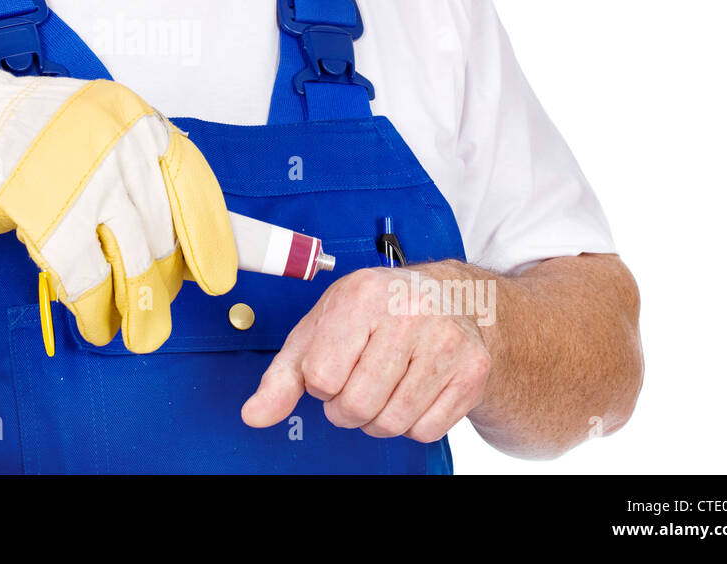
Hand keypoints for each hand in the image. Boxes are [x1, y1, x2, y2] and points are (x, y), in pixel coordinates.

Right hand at [0, 55, 237, 352]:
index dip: (211, 237)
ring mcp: (84, 179)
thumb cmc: (39, 141)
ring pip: (133, 259)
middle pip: (161, 230)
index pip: (193, 183)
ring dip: (137, 306)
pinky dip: (94, 309)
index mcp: (137, 120)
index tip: (221, 278)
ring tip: (138, 334)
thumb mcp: (102, 135)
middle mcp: (118, 144)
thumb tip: (186, 243)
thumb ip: (141, 174)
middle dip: (164, 281)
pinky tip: (95, 323)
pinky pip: (87, 277)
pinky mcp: (48, 214)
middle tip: (160, 312)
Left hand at [240, 264, 491, 441]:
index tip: (333, 364)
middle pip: (355, 405)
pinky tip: (413, 390)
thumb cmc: (377, 312)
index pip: (320, 376)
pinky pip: (426, 430)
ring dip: (377, 418)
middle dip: (346, 407)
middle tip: (357, 381)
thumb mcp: (321, 329)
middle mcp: (408, 313)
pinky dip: (412, 422)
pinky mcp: (472, 371)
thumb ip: (283, 375)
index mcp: (362, 296)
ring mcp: (445, 342)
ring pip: (391, 423)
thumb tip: (254, 416)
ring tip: (384, 385)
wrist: (453, 299)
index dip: (320, 382)